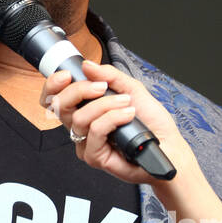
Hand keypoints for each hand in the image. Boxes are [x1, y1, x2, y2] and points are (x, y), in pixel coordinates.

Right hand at [40, 59, 195, 184]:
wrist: (168, 145)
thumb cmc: (151, 122)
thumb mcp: (131, 89)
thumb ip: (109, 76)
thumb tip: (87, 65)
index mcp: (85, 109)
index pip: (54, 98)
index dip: (53, 85)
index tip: (66, 75)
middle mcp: (81, 126)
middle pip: (59, 106)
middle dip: (79, 90)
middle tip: (102, 88)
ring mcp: (86, 143)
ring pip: (79, 118)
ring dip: (106, 106)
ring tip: (127, 104)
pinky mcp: (94, 156)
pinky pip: (94, 131)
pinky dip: (112, 119)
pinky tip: (128, 116)